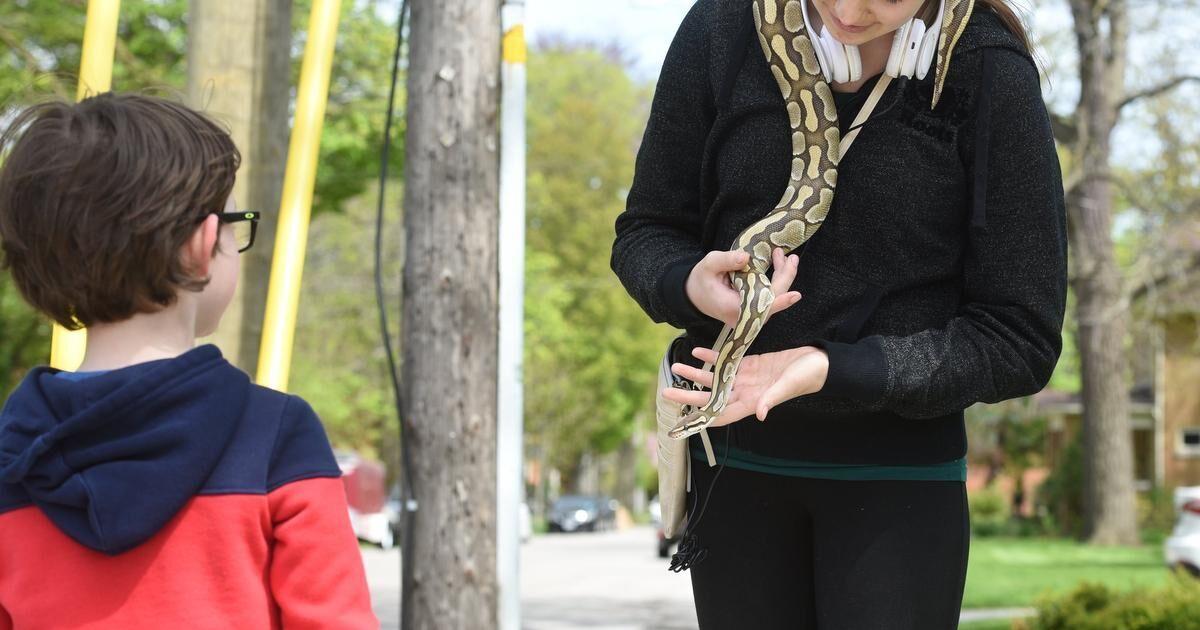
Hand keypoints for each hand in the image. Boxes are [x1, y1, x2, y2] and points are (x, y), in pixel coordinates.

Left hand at [662, 346, 829, 424]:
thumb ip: (772, 398)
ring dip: (696, 375)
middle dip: (689, 395)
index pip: (721, 415)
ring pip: (715, 378)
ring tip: (676, 367)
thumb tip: (760, 413)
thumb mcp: (788, 385)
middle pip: (711, 396)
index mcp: (753, 403)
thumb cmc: (807, 376)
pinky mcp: (751, 363)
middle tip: (666, 391)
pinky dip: (712, 357)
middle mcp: (745, 393)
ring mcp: (747, 378)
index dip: (701, 420)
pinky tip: (697, 352)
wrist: (819, 362)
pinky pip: (727, 361)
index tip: (682, 424)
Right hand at [685, 248, 800, 325]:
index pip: (761, 307)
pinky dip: (776, 281)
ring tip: (788, 258)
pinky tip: (779, 265)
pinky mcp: (752, 311)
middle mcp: (744, 317)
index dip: (780, 301)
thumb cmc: (700, 280)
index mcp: (733, 308)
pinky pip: (769, 298)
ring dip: (782, 277)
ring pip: (773, 299)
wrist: (693, 295)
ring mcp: (749, 316)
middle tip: (792, 258)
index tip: (796, 295)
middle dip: (785, 277)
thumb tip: (746, 257)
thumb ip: (726, 260)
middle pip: (772, 300)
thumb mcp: (709, 265)